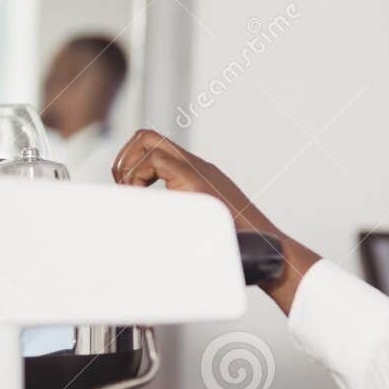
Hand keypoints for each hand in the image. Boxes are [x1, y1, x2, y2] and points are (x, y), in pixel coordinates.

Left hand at [111, 129, 320, 310]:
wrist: (266, 252)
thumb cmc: (238, 249)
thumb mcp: (203, 229)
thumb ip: (182, 222)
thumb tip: (153, 238)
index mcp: (198, 175)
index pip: (156, 149)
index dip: (133, 163)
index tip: (128, 190)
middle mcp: (197, 166)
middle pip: (148, 136)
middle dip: (125, 158)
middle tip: (123, 187)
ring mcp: (197, 170)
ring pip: (148, 140)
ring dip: (129, 164)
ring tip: (130, 192)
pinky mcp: (196, 179)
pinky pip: (155, 160)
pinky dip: (138, 177)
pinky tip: (143, 200)